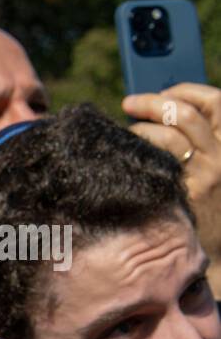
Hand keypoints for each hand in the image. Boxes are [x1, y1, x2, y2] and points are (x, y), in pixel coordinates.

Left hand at [124, 84, 220, 271]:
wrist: (219, 248)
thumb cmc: (212, 202)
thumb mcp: (217, 164)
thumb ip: (201, 140)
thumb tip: (162, 109)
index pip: (216, 101)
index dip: (186, 91)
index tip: (164, 92)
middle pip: (184, 114)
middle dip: (153, 102)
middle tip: (129, 103)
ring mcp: (202, 176)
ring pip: (166, 136)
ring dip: (140, 128)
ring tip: (128, 132)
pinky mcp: (182, 195)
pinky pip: (153, 163)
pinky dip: (136, 152)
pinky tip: (126, 156)